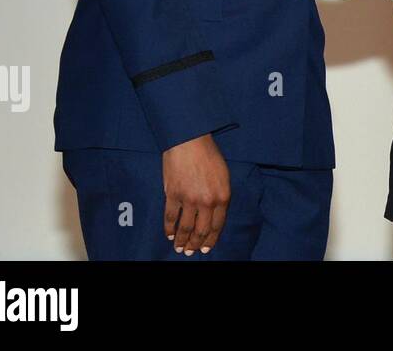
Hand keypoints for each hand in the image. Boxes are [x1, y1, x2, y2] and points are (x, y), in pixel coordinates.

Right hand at [161, 133, 229, 255]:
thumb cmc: (208, 155)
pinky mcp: (173, 195)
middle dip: (196, 244)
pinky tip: (168, 235)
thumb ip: (220, 196)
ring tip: (179, 248)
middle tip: (190, 252)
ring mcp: (190, 199)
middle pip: (202, 231)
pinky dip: (169, 229)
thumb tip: (214, 215)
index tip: (206, 248)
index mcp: (223, 196)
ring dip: (182, 241)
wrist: (190, 140)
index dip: (211, 240)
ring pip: (185, 228)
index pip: (217, 226)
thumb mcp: (223, 176)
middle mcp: (208, 201)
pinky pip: (171, 217)